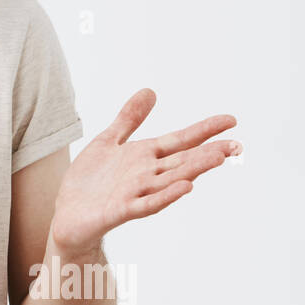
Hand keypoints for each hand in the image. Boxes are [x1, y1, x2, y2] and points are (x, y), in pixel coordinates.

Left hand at [50, 88, 240, 257]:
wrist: (68, 213)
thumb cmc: (90, 181)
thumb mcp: (108, 141)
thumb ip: (129, 119)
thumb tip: (150, 91)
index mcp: (145, 156)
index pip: (180, 140)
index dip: (204, 129)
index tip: (231, 120)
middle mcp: (147, 174)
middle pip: (183, 161)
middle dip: (209, 153)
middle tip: (237, 145)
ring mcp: (136, 193)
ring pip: (171, 180)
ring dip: (194, 169)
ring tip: (218, 157)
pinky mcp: (121, 210)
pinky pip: (147, 204)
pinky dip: (166, 196)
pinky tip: (185, 187)